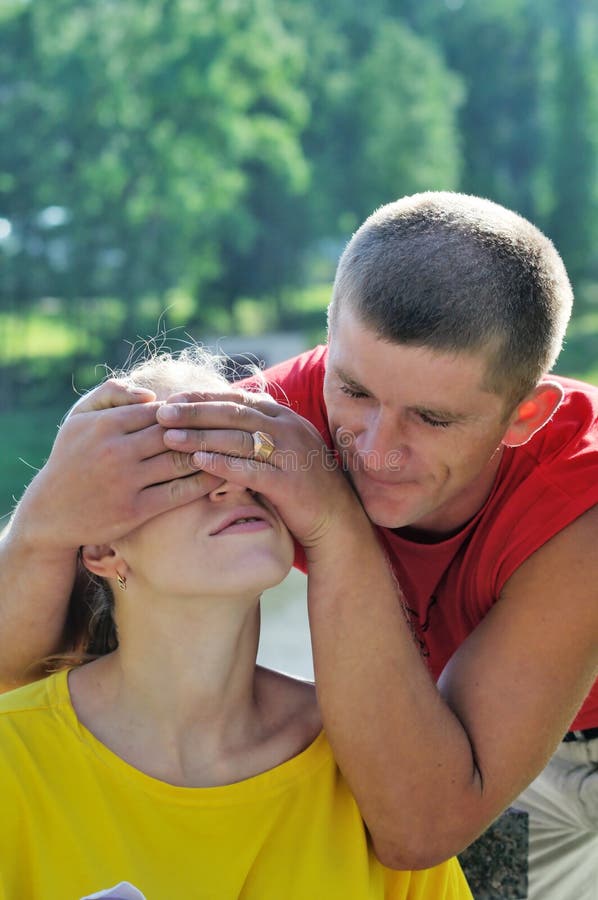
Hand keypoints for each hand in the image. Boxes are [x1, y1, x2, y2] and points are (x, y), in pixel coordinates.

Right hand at [16, 379, 223, 550]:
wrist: (50, 512)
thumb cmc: (70, 457)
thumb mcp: (79, 418)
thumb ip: (111, 393)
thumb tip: (151, 393)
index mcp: (106, 424)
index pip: (161, 409)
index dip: (187, 410)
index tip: (209, 409)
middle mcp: (116, 451)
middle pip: (176, 433)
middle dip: (205, 428)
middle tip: (233, 425)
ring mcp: (126, 482)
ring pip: (181, 461)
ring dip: (211, 453)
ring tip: (234, 447)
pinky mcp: (135, 510)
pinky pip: (179, 492)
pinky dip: (204, 481)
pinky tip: (221, 474)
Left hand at [157, 389, 363, 548]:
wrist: (335, 517)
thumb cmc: (299, 482)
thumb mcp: (278, 448)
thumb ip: (252, 432)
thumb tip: (212, 418)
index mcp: (282, 416)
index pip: (236, 400)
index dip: (202, 398)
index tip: (171, 400)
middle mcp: (288, 429)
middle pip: (234, 414)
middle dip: (194, 412)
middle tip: (162, 414)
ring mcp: (290, 454)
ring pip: (239, 439)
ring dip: (201, 437)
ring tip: (169, 438)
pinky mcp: (289, 482)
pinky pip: (251, 469)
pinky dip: (223, 464)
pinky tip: (198, 462)